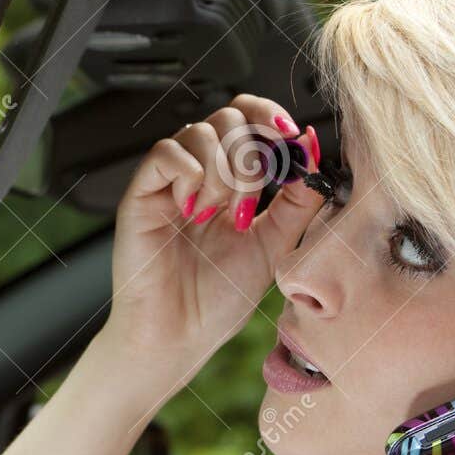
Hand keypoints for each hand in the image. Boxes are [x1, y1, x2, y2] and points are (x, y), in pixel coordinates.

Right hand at [98, 94, 324, 397]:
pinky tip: (194, 209)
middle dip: (251, 155)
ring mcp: (169, 182)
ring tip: (217, 216)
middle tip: (248, 204)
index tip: (291, 140)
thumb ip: (299, 200)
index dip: (271, 117)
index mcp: (231, 181)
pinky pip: (167, 153)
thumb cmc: (217, 300)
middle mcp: (199, 174)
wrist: (179, 338)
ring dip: (223, 172)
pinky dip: (191, 173)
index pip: (250, 119)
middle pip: (229, 116)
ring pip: (201, 131)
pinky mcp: (141, 194)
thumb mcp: (276, 245)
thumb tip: (314, 150)